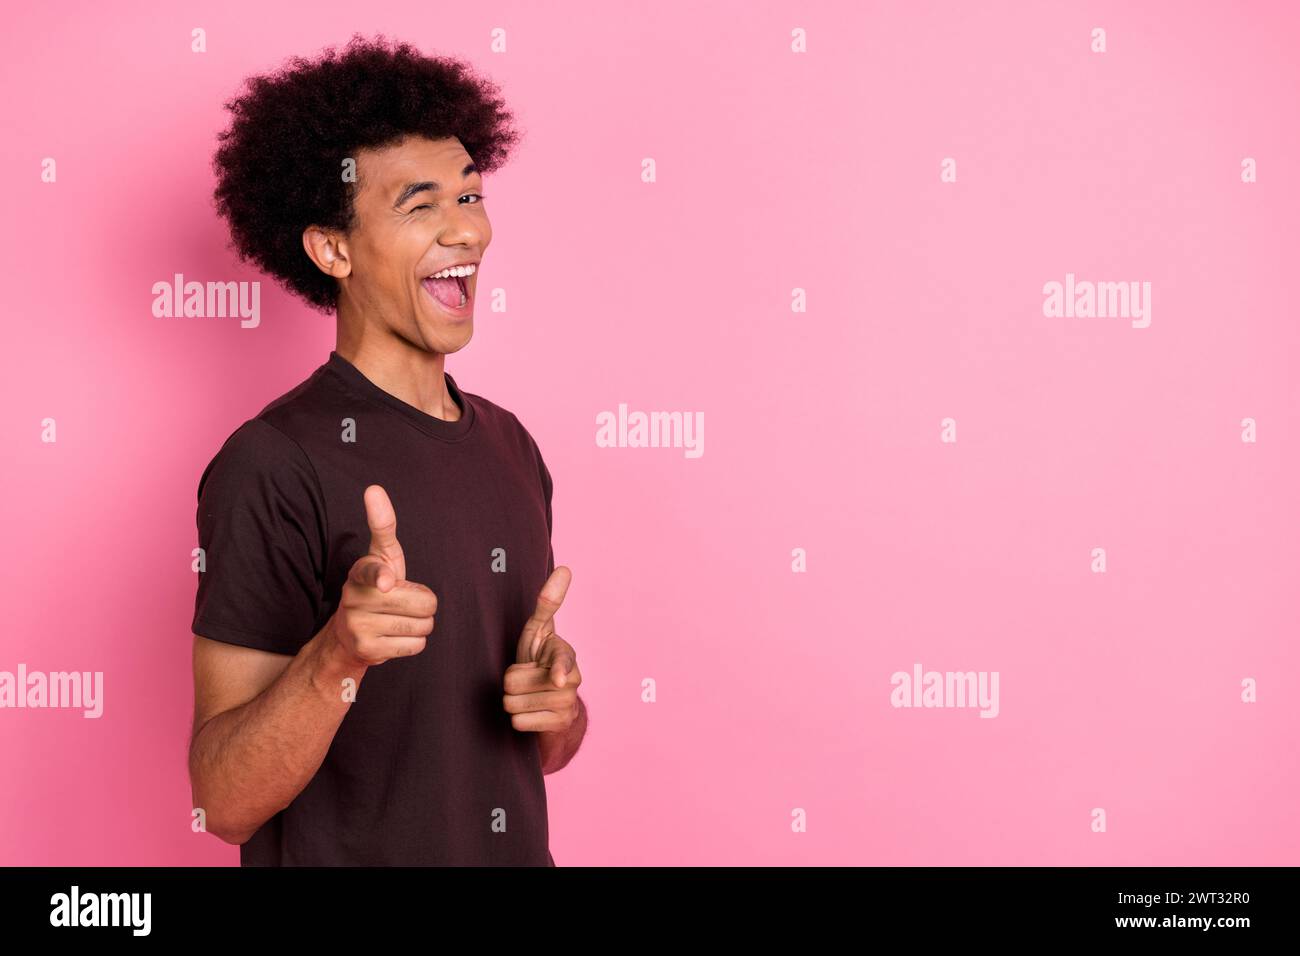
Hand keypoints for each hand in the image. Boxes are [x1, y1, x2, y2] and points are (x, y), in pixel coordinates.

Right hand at [328, 485, 437, 667]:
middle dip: (424, 604)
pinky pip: (416, 645)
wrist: (350, 634)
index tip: (386, 581)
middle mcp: (354, 597)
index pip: (372, 570)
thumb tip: (373, 488)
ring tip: (398, 619)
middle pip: (424, 602)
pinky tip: (395, 636)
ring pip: (423, 625)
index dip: (382, 576)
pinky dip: (413, 642)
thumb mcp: (382, 555)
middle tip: (405, 603)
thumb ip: (383, 525)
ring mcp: (358, 625)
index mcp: (360, 571)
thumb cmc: (376, 587)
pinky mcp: (368, 650)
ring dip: (420, 624)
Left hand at [503, 566, 581, 732]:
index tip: (557, 679)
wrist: (552, 703)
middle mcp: (572, 678)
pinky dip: (519, 720)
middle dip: (511, 682)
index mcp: (565, 653)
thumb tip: (565, 568)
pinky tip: (532, 713)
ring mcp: (568, 703)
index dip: (557, 669)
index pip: (560, 659)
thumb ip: (548, 603)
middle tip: (526, 680)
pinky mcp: (560, 724)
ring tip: (528, 695)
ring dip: (513, 701)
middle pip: (513, 681)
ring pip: (513, 703)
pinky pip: (519, 722)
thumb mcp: (539, 632)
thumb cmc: (540, 662)